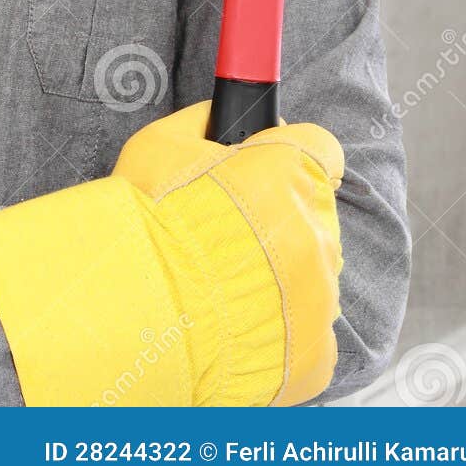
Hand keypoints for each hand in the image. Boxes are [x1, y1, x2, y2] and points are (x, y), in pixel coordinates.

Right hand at [111, 98, 343, 403]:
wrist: (141, 310)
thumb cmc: (150, 217)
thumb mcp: (161, 143)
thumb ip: (204, 122)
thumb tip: (219, 116)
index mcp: (294, 169)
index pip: (319, 148)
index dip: (288, 157)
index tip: (262, 171)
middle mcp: (321, 228)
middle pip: (311, 214)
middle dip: (276, 220)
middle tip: (224, 234)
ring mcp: (324, 293)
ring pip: (310, 273)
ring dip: (277, 276)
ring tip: (219, 287)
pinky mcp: (317, 350)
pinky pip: (308, 332)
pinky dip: (281, 330)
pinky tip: (237, 325)